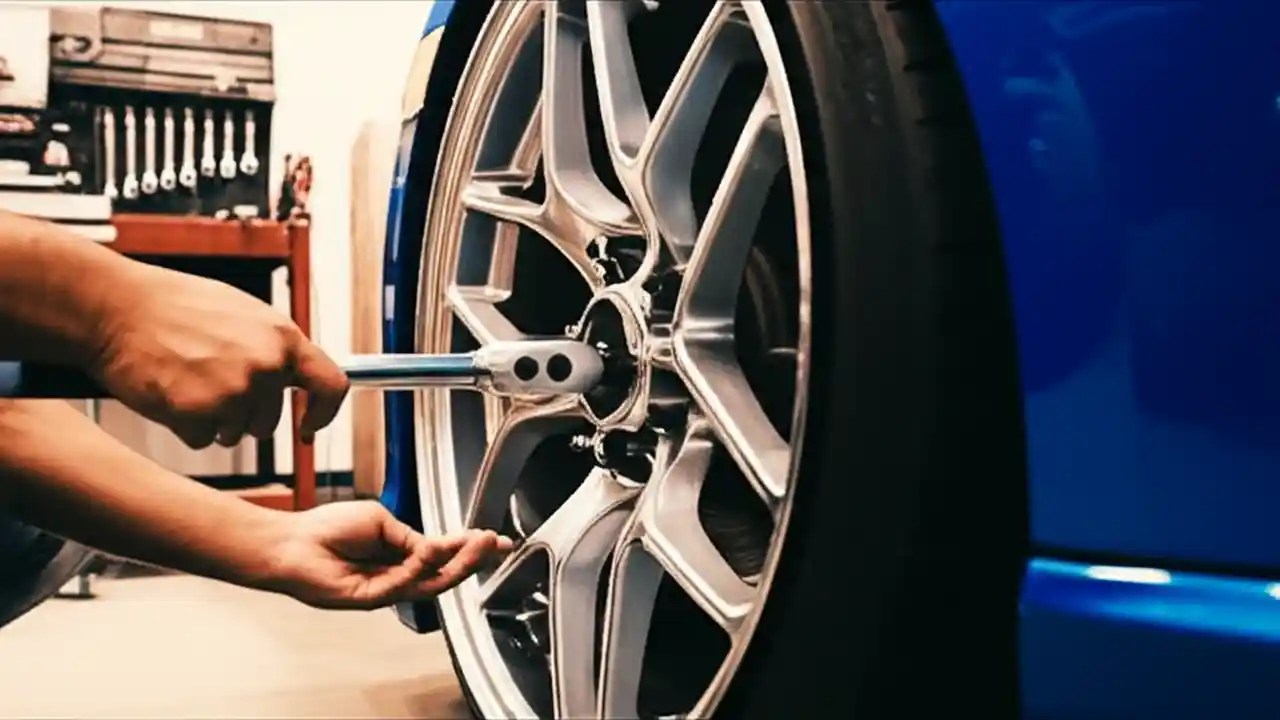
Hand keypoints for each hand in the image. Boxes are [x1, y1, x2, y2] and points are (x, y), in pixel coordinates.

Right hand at [89, 262, 348, 447]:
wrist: (118, 307)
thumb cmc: (175, 306)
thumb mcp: (245, 314)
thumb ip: (275, 347)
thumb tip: (297, 377)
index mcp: (284, 338)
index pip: (332, 385)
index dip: (324, 413)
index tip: (309, 428)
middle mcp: (267, 366)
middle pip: (270, 421)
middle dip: (244, 413)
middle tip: (209, 383)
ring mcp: (235, 392)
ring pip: (235, 433)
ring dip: (213, 419)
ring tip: (187, 381)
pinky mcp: (201, 414)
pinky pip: (201, 440)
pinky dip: (184, 426)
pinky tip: (170, 393)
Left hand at [265, 501, 513, 609]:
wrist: (292, 544)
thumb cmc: (327, 529)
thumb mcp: (380, 521)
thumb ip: (410, 536)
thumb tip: (436, 544)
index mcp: (400, 554)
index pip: (442, 554)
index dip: (468, 547)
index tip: (493, 537)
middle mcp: (398, 574)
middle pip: (445, 572)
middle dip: (473, 557)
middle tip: (496, 543)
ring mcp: (387, 588)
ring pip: (432, 582)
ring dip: (458, 562)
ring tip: (478, 543)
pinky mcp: (373, 598)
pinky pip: (405, 582)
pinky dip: (421, 564)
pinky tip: (432, 548)